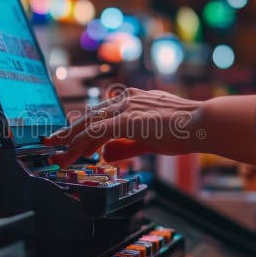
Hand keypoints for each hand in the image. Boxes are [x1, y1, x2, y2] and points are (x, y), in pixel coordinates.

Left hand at [42, 88, 203, 167]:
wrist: (203, 123)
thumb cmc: (185, 131)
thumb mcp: (150, 141)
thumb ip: (127, 147)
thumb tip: (105, 155)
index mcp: (134, 101)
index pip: (101, 114)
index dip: (83, 128)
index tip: (71, 140)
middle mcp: (127, 100)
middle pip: (89, 116)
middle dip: (69, 131)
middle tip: (52, 143)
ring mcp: (127, 108)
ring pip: (89, 124)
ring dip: (72, 141)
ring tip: (59, 156)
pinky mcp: (128, 120)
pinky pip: (97, 131)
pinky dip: (82, 143)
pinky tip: (73, 153)